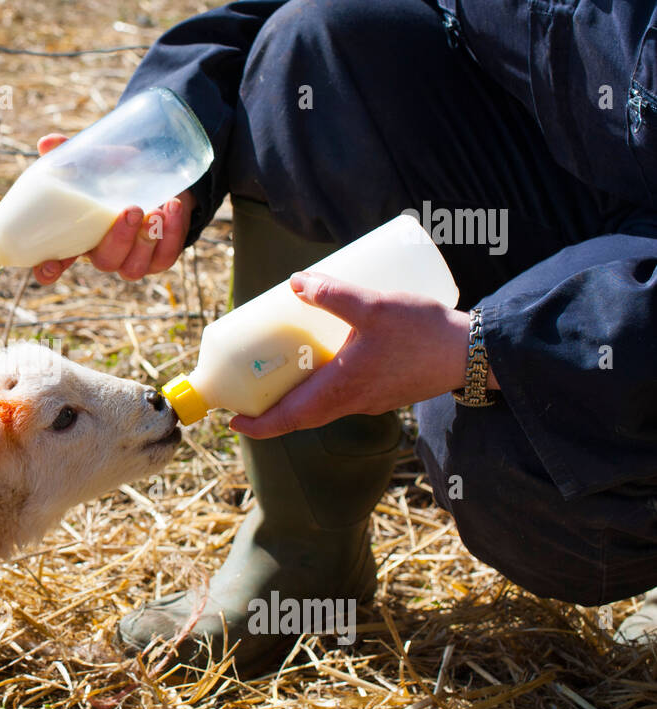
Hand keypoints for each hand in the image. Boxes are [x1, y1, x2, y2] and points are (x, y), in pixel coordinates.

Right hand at [31, 134, 194, 284]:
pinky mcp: (161, 258)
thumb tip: (47, 143)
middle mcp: (105, 253)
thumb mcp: (95, 160)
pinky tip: (173, 207)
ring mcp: (134, 259)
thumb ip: (71, 153)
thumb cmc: (118, 172)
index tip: (47, 268)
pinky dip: (172, 233)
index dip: (50, 270)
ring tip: (156, 210)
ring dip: (146, 240)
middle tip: (132, 209)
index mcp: (81, 236)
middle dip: (119, 239)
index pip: (58, 262)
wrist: (160, 175)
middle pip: (106, 262)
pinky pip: (166, 257)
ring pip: (135, 267)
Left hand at [228, 272, 496, 438]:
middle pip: (300, 415)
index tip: (232, 422)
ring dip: (296, 395)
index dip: (257, 425)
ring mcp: (369, 400)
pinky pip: (342, 394)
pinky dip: (321, 384)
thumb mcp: (375, 306)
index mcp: (340, 390)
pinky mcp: (384, 391)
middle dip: (270, 409)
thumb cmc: (425, 334)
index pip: (288, 419)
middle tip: (247, 391)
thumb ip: (333, 293)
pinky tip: (323, 355)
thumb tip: (294, 282)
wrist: (476, 353)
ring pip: (321, 405)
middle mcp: (351, 403)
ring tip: (279, 368)